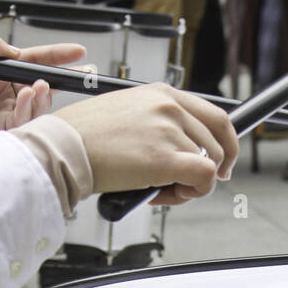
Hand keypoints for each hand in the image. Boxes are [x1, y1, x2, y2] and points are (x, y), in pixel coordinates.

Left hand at [0, 31, 87, 166]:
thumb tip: (14, 49)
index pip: (30, 62)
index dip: (54, 57)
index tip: (76, 52)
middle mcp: (3, 95)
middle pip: (41, 84)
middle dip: (62, 78)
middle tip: (81, 72)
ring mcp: (6, 116)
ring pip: (38, 104)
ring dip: (42, 93)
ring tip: (36, 86)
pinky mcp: (6, 135)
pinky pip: (27, 121)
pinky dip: (29, 108)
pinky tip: (23, 97)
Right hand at [55, 82, 237, 202]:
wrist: (63, 147)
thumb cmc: (86, 137)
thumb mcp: (128, 114)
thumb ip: (158, 124)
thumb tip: (181, 148)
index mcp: (162, 93)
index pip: (216, 116)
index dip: (225, 144)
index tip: (221, 162)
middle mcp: (170, 106)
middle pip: (218, 141)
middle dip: (208, 169)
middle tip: (189, 185)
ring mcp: (169, 130)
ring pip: (209, 164)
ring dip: (190, 185)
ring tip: (160, 189)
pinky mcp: (165, 158)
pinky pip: (204, 177)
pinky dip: (194, 192)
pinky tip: (170, 194)